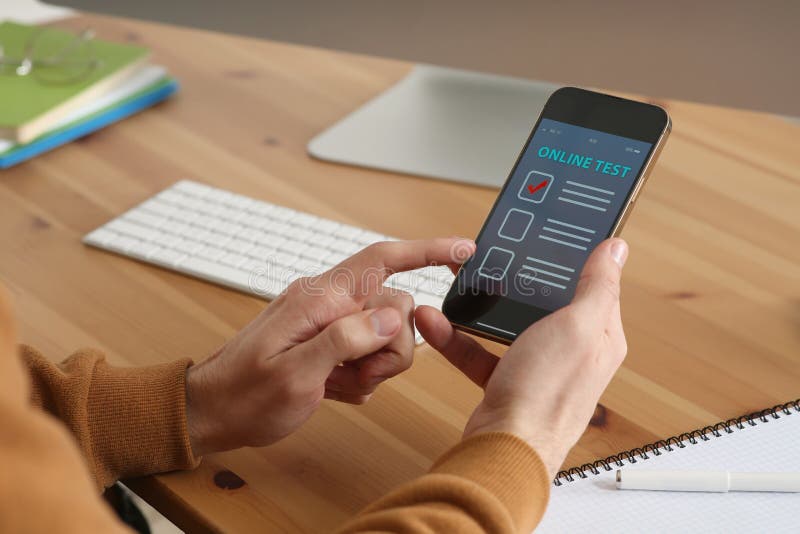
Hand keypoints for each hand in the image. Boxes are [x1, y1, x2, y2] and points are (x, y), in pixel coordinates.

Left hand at [186, 238, 475, 455]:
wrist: (213, 412)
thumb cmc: (243, 394)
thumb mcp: (294, 373)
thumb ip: (343, 340)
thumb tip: (389, 317)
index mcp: (320, 298)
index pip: (382, 259)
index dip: (426, 251)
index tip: (463, 251)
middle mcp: (329, 303)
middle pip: (396, 308)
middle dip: (391, 347)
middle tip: (356, 373)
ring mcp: (331, 323)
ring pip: (388, 336)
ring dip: (374, 368)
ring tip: (337, 384)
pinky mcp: (331, 343)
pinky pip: (371, 354)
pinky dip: (361, 377)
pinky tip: (333, 389)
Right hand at [415, 238, 628, 477]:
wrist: (504, 449)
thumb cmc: (547, 392)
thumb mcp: (577, 326)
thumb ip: (597, 286)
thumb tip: (616, 249)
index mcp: (599, 337)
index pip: (594, 286)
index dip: (575, 260)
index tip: (554, 235)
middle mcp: (571, 352)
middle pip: (546, 303)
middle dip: (519, 281)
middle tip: (498, 256)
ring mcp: (538, 368)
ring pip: (507, 325)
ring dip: (480, 307)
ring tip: (458, 285)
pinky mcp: (506, 382)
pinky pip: (480, 351)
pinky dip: (457, 337)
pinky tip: (435, 322)